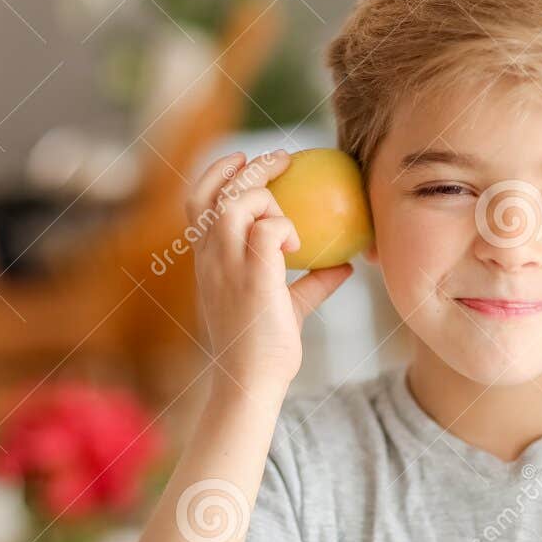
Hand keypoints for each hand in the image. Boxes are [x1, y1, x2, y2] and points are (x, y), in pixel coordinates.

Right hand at [186, 150, 353, 397]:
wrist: (250, 382)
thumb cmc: (265, 350)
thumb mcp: (288, 307)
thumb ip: (311, 283)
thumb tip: (344, 265)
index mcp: (206, 260)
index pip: (196, 200)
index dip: (216, 172)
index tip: (243, 159)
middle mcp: (210, 258)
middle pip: (217, 192)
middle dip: (249, 166)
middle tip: (283, 159)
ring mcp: (227, 267)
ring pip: (237, 203)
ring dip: (267, 195)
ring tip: (291, 204)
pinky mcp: (252, 279)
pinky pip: (268, 230)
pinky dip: (286, 227)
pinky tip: (298, 244)